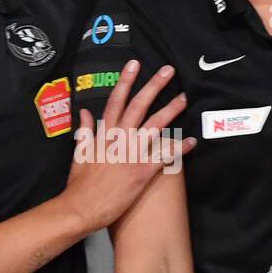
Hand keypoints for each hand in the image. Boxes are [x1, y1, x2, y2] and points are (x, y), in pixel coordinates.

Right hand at [61, 61, 195, 232]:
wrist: (81, 208)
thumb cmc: (80, 185)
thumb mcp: (79, 154)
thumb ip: (85, 131)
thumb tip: (84, 112)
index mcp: (104, 134)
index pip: (116, 101)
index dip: (126, 81)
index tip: (135, 65)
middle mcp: (119, 139)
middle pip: (139, 106)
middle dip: (154, 86)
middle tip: (169, 71)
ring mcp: (131, 154)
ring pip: (155, 125)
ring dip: (171, 110)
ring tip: (183, 98)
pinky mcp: (142, 172)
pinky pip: (164, 156)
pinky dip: (178, 148)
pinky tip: (192, 141)